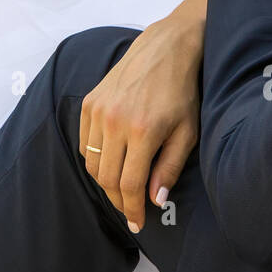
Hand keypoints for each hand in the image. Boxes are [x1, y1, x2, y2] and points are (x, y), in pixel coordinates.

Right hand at [79, 0, 204, 233]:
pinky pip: (84, 144)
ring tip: (121, 188)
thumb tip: (155, 200)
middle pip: (107, 179)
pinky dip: (95, 159)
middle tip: (130, 210)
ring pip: (92, 164)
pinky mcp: (89, 103)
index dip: (132, 209)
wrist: (166, 48)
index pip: (129, 184)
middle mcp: (115, 122)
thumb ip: (169, 168)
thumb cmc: (182, 90)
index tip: (138, 223)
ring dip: (105, 182)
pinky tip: (111, 162)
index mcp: (143, 131)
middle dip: (118, 200)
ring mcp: (98, 111)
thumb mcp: (187, 131)